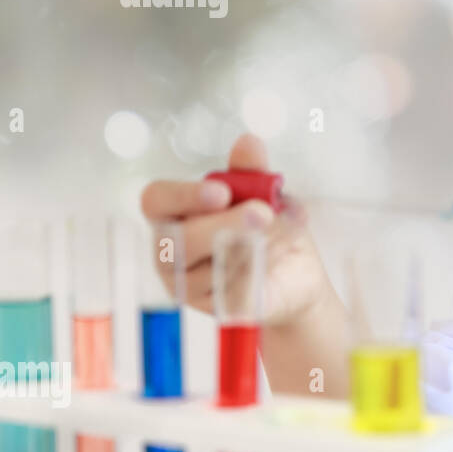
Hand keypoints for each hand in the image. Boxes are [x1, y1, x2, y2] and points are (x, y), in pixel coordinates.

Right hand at [139, 133, 332, 329]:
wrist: (296, 276)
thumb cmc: (269, 230)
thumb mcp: (266, 196)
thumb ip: (252, 173)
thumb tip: (249, 141)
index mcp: (174, 216)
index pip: (156, 201)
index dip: (183, 196)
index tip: (221, 191)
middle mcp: (171, 253)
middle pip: (179, 241)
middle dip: (224, 224)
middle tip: (264, 212)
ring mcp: (189, 286)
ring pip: (209, 267)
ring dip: (255, 244)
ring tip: (286, 229)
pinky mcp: (217, 310)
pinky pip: (233, 291)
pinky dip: (262, 267)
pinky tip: (282, 251)